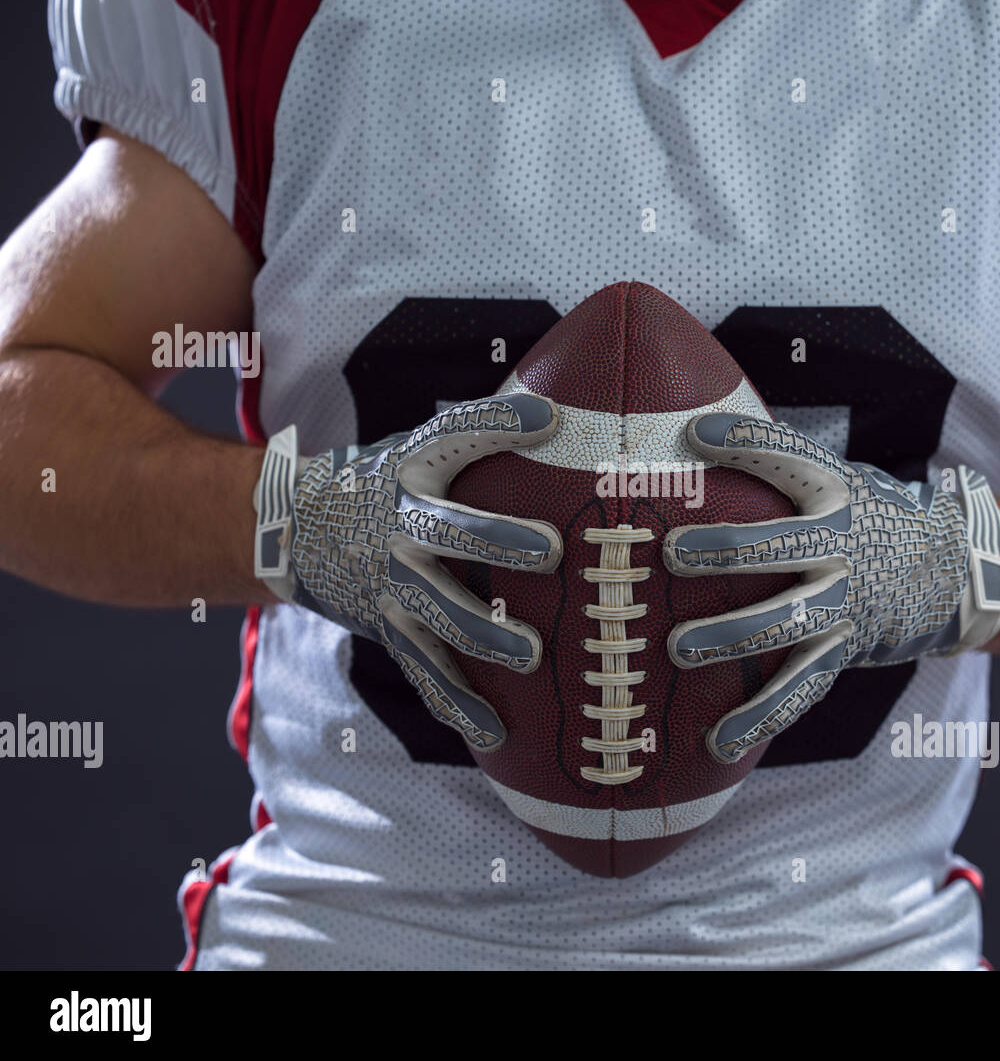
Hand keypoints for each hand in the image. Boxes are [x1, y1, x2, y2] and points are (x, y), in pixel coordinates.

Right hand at [253, 393, 560, 749]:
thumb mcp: (415, 449)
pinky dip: (458, 705)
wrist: (293, 530)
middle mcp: (399, 526)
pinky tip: (496, 732)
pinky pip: (426, 673)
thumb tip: (563, 409)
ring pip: (440, 613)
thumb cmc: (382, 482)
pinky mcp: (390, 630)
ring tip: (531, 656)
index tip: (548, 418)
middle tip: (550, 551)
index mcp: (411, 470)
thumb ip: (477, 437)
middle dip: (498, 542)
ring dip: (486, 636)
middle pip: (450, 534)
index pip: (453, 436)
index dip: (497, 424)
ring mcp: (392, 584)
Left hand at [664, 414, 999, 762]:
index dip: (744, 442)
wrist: (949, 572)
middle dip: (724, 552)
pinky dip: (759, 718)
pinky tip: (717, 741)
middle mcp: (841, 547)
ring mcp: (843, 604)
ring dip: (730, 638)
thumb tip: (690, 432)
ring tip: (679, 649)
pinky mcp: (841, 651)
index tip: (695, 434)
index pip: (788, 458)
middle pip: (779, 548)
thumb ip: (779, 468)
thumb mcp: (838, 480)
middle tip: (671, 554)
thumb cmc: (867, 517)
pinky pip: (798, 690)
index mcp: (835, 493)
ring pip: (783, 625)